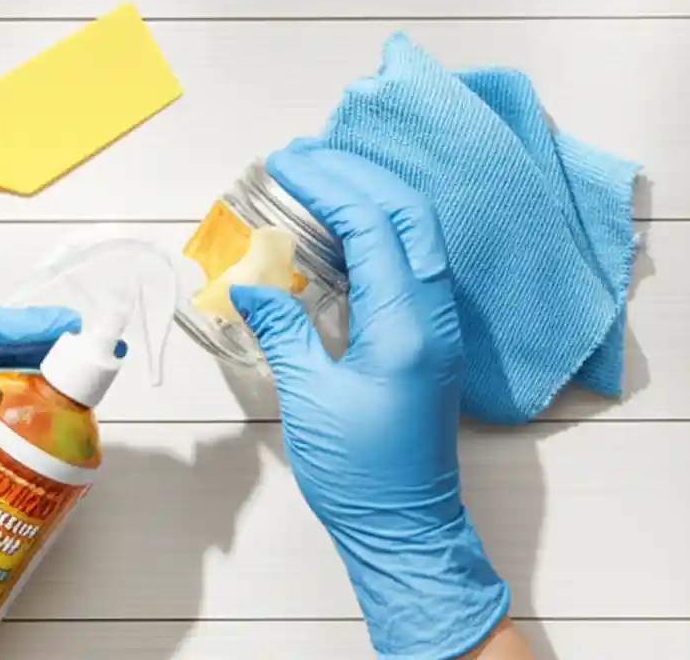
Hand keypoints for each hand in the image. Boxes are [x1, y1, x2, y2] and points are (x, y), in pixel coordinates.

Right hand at [229, 146, 509, 658]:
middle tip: (302, 158)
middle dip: (356, 174)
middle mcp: (434, 315)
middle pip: (408, 214)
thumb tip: (249, 285)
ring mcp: (439, 327)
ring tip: (319, 181)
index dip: (329, 183)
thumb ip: (284, 332)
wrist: (408, 531)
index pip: (374, 224)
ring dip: (372, 197)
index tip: (286, 163)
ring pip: (417, 235)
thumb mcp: (311, 400)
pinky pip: (414, 263)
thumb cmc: (360, 475)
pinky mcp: (431, 340)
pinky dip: (380, 232)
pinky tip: (342, 232)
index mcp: (406, 325)